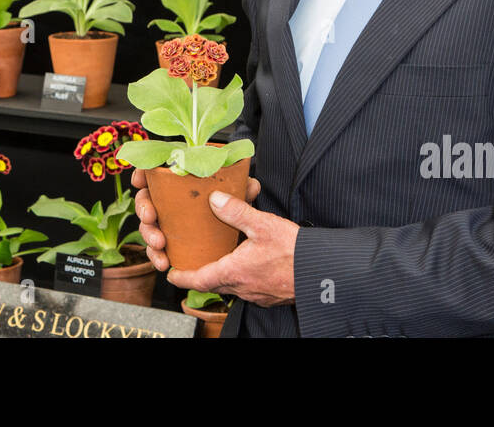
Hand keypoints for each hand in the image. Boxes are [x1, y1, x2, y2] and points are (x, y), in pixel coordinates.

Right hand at [131, 167, 259, 272]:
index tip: (139, 180)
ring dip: (148, 234)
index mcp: (181, 182)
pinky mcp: (171, 243)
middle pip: (146, 198)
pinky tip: (163, 262)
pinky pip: (156, 249)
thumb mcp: (240, 198)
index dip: (143, 173)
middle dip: (143, 208)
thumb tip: (250, 186)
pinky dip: (156, 256)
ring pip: (148, 225)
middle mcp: (170, 200)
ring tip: (160, 243)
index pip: (156, 171)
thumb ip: (244, 190)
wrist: (240, 239)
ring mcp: (168, 222)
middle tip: (151, 217)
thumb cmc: (233, 208)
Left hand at [166, 191, 297, 307]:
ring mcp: (257, 294)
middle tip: (193, 264)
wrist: (321, 271)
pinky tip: (248, 266)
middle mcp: (242, 287)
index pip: (199, 279)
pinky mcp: (270, 295)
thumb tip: (215, 199)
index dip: (182, 277)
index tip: (171, 273)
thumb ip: (237, 211)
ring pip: (231, 287)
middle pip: (213, 285)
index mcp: (234, 271)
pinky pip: (248, 289)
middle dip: (201, 276)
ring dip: (222, 277)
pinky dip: (241, 279)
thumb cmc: (293, 251)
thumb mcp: (263, 224)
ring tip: (219, 261)